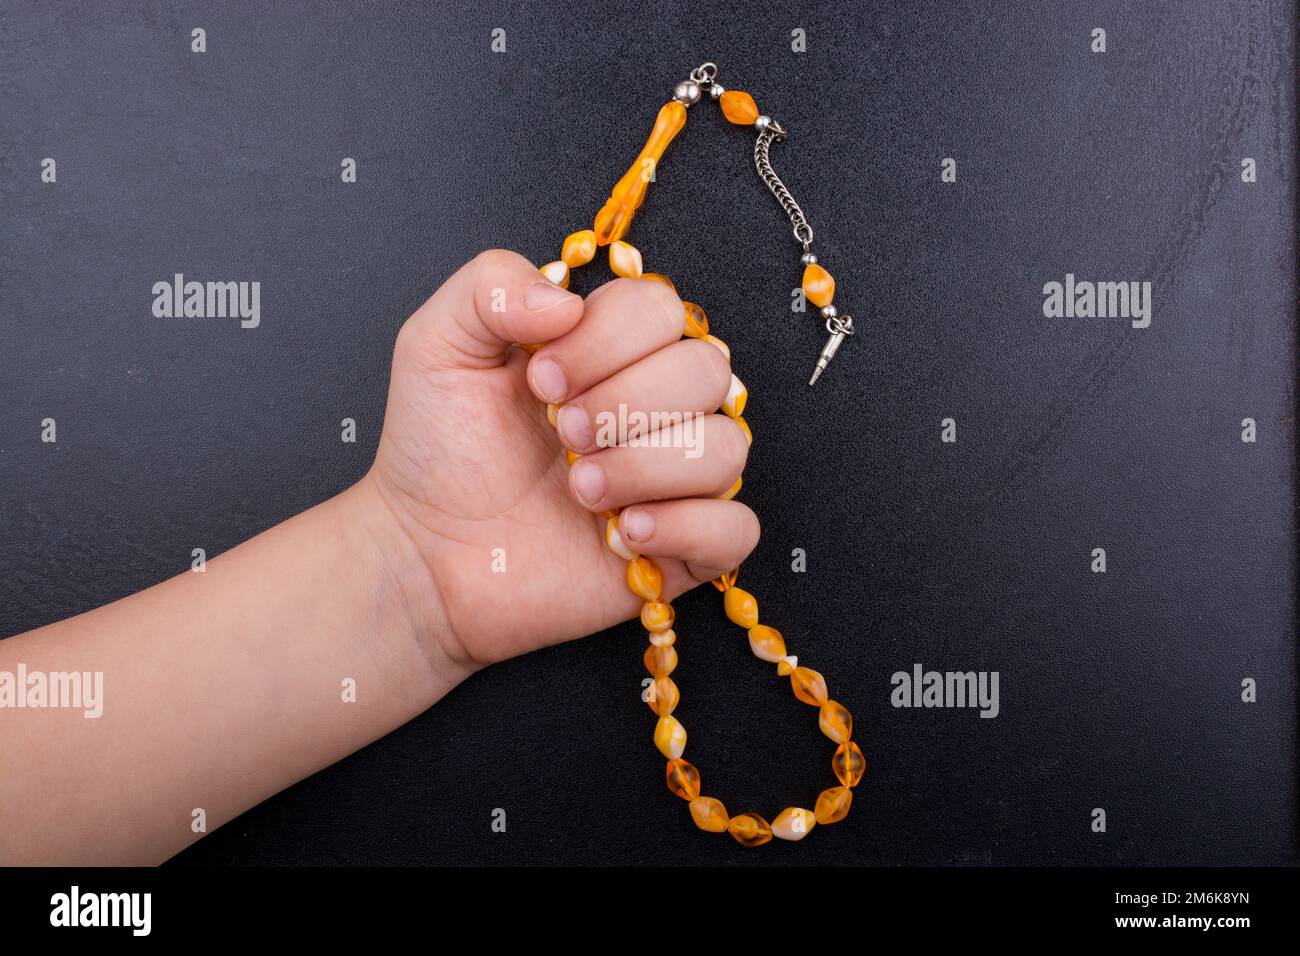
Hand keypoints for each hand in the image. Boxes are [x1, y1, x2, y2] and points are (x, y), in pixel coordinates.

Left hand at [360, 249, 759, 672]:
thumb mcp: (436, 345)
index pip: (660, 309)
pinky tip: (624, 533)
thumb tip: (566, 302)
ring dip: (647, 467)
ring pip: (726, 449)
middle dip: (627, 403)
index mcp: (609, 352)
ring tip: (581, 489)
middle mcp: (653, 409)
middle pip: (706, 372)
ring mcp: (672, 481)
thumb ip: (490, 287)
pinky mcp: (680, 550)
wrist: (424, 554)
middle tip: (562, 434)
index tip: (541, 381)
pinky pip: (736, 528)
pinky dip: (687, 526)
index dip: (607, 340)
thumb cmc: (438, 453)